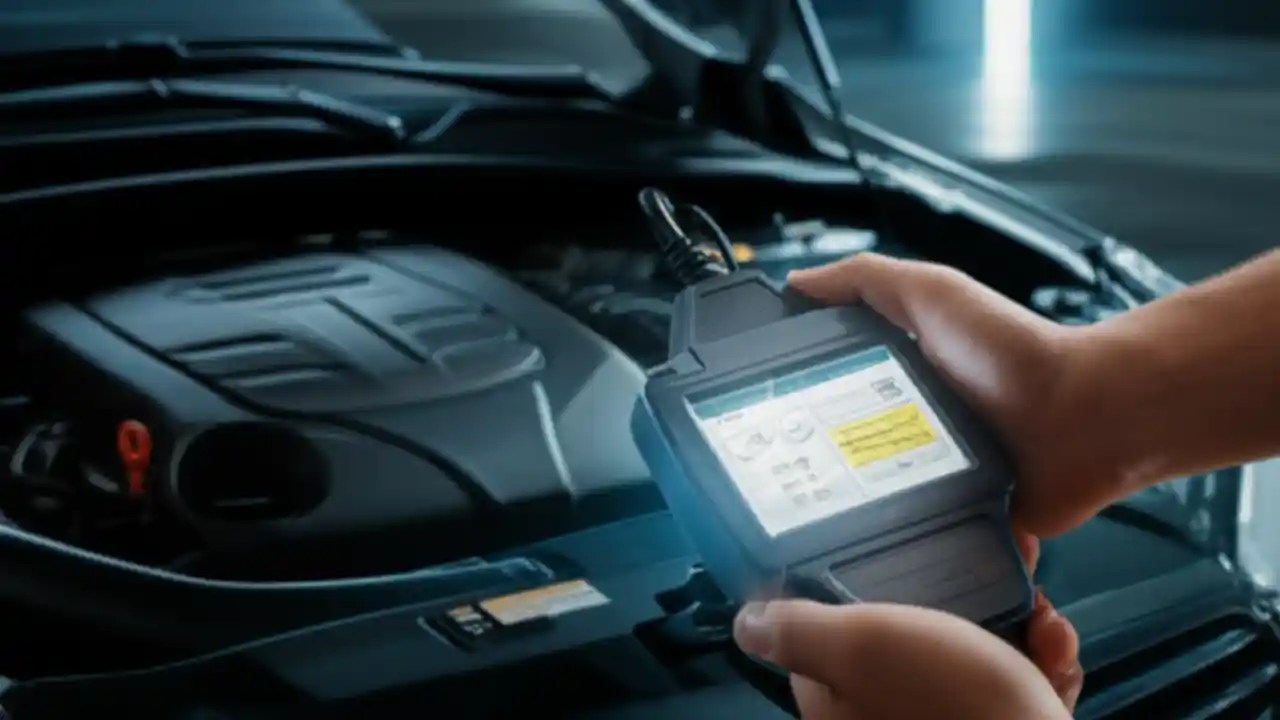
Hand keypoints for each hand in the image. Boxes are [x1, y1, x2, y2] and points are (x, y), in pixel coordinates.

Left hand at [731, 528, 1082, 718]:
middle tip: (987, 567)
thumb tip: (745, 624)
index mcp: (840, 705)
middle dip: (958, 599)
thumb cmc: (949, 697)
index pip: (830, 637)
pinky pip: (1017, 682)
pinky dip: (1042, 659)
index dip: (855, 591)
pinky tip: (1055, 643)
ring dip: (1013, 622)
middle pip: (910, 641)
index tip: (892, 550)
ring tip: (1036, 608)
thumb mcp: (862, 646)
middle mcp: (889, 718)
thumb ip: (801, 630)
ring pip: (975, 656)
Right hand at [788, 253, 1119, 537]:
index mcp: (901, 375)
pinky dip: (899, 552)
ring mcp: (935, 476)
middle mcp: (913, 426)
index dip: (792, 399)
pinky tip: (866, 556)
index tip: (755, 412)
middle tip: (774, 479)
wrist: (1087, 419)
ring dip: (847, 513)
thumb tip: (797, 281)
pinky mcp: (958, 520)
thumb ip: (866, 279)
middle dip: (810, 465)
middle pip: (840, 449)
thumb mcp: (932, 293)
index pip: (828, 388)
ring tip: (809, 525)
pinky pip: (917, 543)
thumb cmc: (1017, 351)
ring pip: (870, 503)